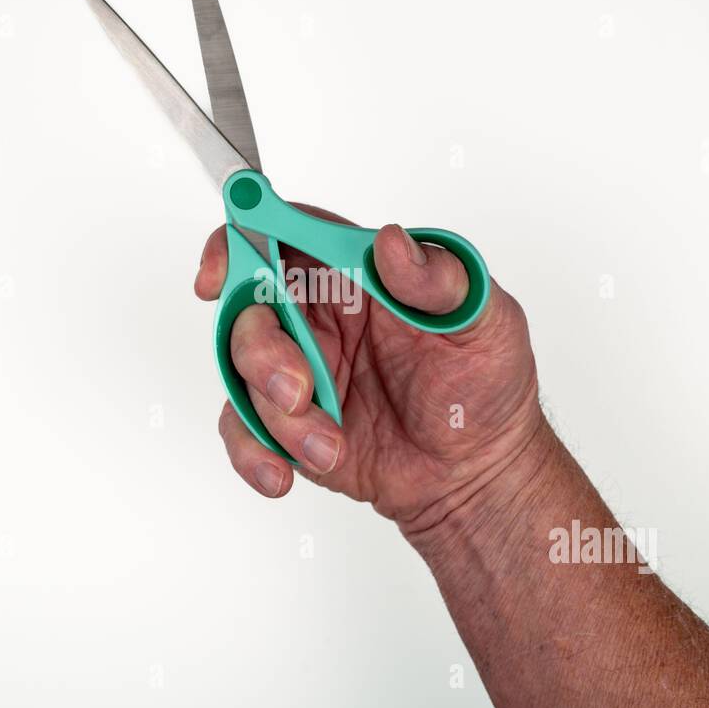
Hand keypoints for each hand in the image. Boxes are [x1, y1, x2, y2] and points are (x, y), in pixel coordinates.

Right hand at [194, 205, 543, 533]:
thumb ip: (442, 280)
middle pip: (250, 306)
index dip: (242, 239)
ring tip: (328, 445)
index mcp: (358, 276)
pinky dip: (255, 451)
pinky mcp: (289, 422)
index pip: (286, 233)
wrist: (479, 475)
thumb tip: (392, 244)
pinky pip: (243, 427)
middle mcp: (321, 316)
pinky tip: (287, 471)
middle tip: (299, 391)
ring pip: (242, 371)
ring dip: (275, 415)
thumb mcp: (488, 324)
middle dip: (261, 352)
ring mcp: (300, 368)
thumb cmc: (485, 389)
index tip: (221, 271)